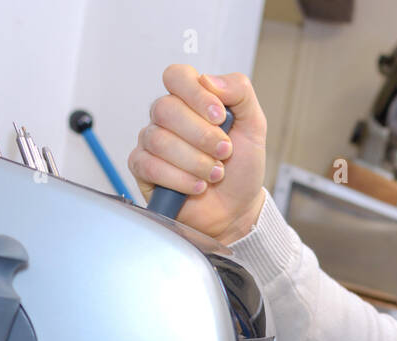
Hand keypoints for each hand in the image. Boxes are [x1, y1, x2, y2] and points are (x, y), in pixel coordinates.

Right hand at [128, 64, 267, 244]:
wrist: (236, 208)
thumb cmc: (241, 167)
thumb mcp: (254, 125)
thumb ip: (240, 91)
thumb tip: (209, 80)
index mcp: (190, 99)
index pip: (177, 76)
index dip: (196, 95)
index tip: (220, 117)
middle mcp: (167, 117)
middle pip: (166, 109)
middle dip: (202, 135)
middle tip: (225, 152)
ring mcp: (152, 142)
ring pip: (159, 140)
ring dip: (195, 161)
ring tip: (216, 174)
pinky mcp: (142, 169)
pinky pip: (150, 166)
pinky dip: (180, 179)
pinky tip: (198, 186)